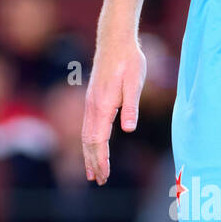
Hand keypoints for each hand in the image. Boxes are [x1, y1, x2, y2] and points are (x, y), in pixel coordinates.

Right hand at [81, 35, 146, 184]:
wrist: (114, 40)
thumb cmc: (129, 60)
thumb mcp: (135, 82)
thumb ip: (131, 106)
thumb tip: (128, 129)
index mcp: (103, 106)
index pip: (98, 141)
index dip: (101, 160)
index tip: (103, 176)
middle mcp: (92, 107)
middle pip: (88, 142)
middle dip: (93, 162)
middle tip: (98, 180)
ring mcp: (90, 104)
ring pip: (85, 136)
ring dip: (88, 155)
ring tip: (91, 171)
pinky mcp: (92, 100)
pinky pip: (87, 127)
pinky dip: (88, 143)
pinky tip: (92, 148)